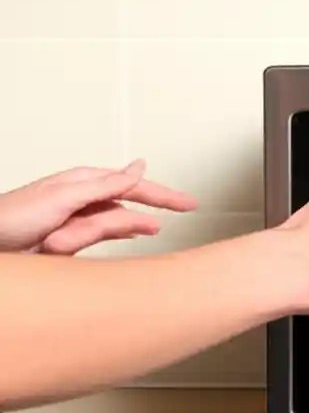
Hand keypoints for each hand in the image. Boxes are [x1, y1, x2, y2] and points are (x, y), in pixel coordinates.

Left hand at [0, 160, 197, 254]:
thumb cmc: (12, 217)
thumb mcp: (65, 197)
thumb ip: (106, 185)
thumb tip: (139, 167)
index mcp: (82, 183)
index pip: (132, 186)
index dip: (162, 193)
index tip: (188, 201)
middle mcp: (82, 201)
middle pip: (125, 207)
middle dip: (146, 210)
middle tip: (186, 209)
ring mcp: (75, 223)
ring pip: (109, 228)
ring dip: (102, 233)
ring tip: (110, 235)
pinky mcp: (68, 245)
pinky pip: (97, 243)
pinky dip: (106, 242)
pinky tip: (124, 239)